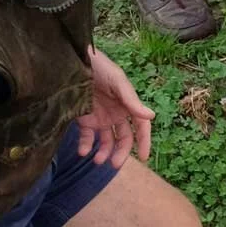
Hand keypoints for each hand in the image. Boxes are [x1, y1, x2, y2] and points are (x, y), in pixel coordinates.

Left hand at [76, 48, 153, 168]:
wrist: (73, 61)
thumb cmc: (100, 67)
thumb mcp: (117, 81)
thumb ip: (131, 100)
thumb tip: (151, 116)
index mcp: (128, 105)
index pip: (140, 126)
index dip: (144, 141)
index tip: (143, 157)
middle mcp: (116, 114)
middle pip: (123, 138)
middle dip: (120, 153)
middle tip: (114, 165)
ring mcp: (100, 117)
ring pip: (105, 141)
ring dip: (103, 153)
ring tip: (96, 160)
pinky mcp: (83, 118)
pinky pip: (87, 137)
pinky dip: (85, 146)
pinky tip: (82, 151)